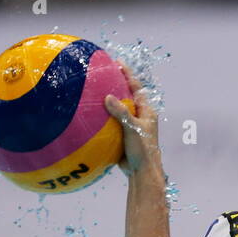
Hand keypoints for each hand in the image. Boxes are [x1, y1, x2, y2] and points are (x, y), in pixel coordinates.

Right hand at [104, 62, 159, 176]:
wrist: (142, 173)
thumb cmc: (142, 151)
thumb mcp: (132, 129)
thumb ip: (121, 113)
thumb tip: (108, 97)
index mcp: (146, 112)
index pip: (136, 88)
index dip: (127, 74)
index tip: (117, 63)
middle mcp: (140, 118)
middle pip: (127, 97)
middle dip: (117, 85)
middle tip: (104, 74)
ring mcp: (131, 128)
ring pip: (119, 111)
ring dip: (109, 103)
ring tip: (94, 93)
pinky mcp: (123, 138)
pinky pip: (111, 125)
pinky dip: (103, 120)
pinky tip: (90, 118)